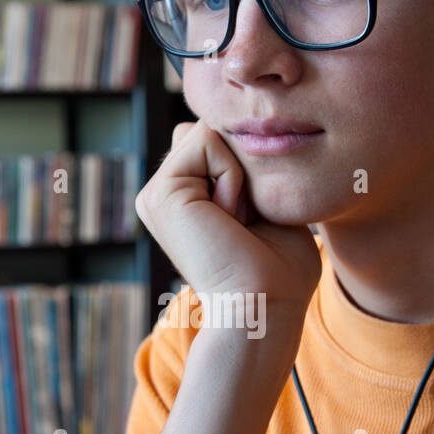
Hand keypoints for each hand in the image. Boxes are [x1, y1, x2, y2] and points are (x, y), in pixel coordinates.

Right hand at [134, 120, 321, 318]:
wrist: (265, 307)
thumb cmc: (278, 270)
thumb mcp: (263, 204)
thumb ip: (241, 166)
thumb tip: (210, 126)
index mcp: (183, 200)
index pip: (216, 142)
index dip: (248, 167)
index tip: (252, 220)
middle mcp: (162, 196)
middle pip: (210, 133)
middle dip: (241, 166)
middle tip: (244, 223)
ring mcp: (155, 196)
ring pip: (208, 133)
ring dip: (239, 175)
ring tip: (236, 223)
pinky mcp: (158, 194)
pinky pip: (207, 141)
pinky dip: (232, 177)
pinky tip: (229, 219)